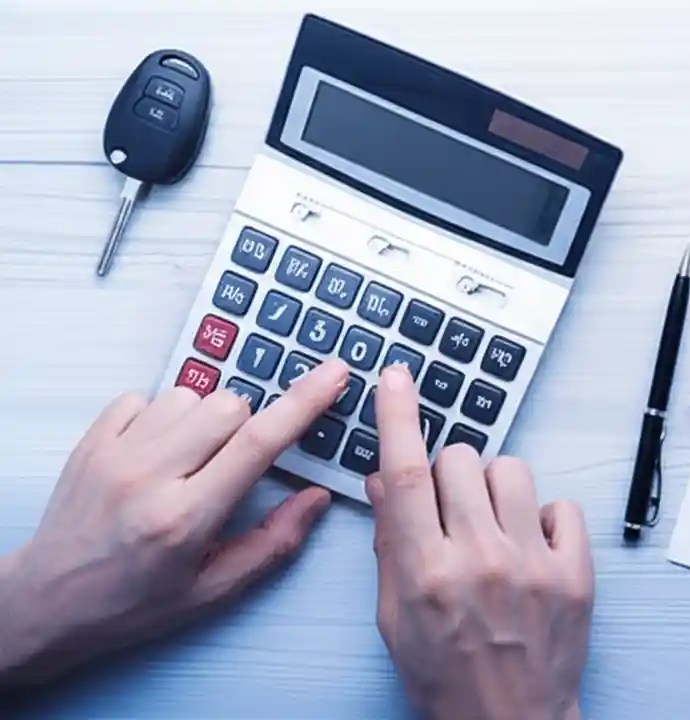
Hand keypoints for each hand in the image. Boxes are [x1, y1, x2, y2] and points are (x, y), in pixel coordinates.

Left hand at [0, 360, 349, 683]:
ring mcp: (115, 455)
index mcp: (186, 519)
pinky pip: (145, 395)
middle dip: (247, 425)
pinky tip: (157, 452)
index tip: (333, 375)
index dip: (304, 403)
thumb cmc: (132, 602)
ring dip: (204, 419)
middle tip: (231, 464)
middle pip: (228, 407)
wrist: (47, 602)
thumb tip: (315, 498)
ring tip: (189, 461)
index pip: (258, 443)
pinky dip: (162, 415)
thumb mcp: (213, 590)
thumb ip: (273, 543)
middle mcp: (149, 478)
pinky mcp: (91, 441)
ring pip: (190, 395)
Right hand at [367, 365, 594, 719]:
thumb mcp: (396, 618)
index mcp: (425, 572)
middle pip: (461, 460)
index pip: (406, 474)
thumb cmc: (446, 678)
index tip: (396, 378)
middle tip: (452, 507)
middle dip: (450, 473)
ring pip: (512, 470)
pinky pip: (562, 504)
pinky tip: (532, 547)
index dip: (398, 417)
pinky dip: (545, 517)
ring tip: (494, 524)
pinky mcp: (576, 572)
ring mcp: (533, 564)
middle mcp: (480, 560)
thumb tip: (383, 480)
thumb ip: (390, 544)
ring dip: (496, 487)